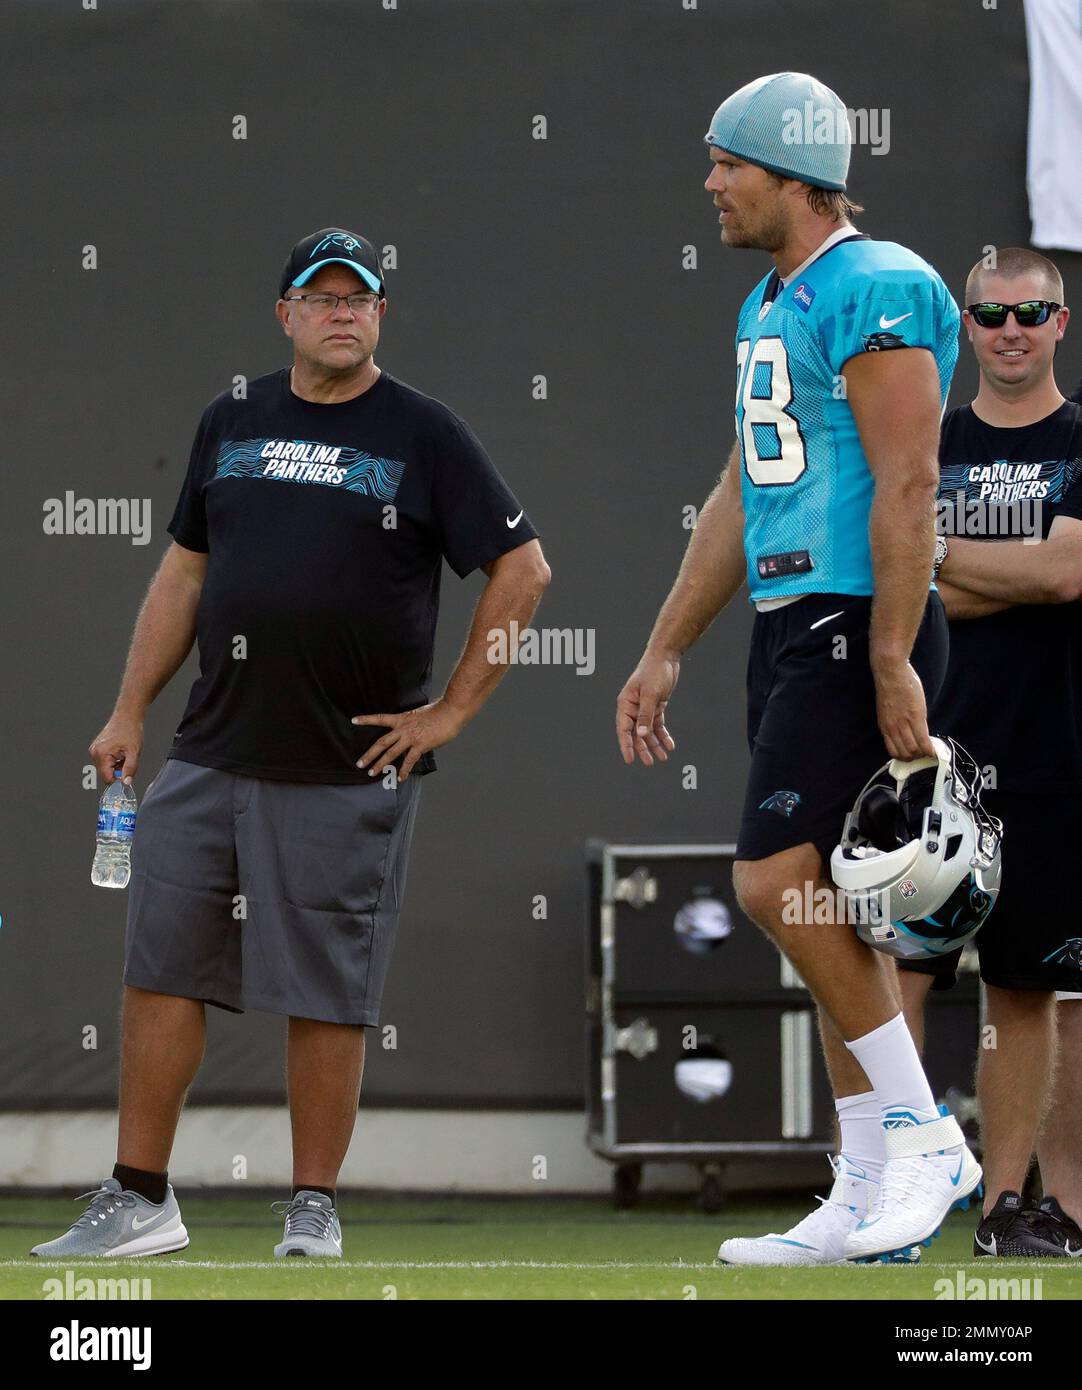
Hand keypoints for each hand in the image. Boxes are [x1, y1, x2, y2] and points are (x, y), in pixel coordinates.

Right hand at [88, 710, 143, 785]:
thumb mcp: (134, 752)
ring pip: (106, 768)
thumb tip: (126, 783)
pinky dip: (113, 761)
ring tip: (124, 754)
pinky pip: (105, 762)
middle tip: (127, 759)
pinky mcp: (96, 748)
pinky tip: (119, 752)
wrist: (127, 717)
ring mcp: (94, 750)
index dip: (118, 779)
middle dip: (118, 771)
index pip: (107, 778)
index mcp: (101, 754)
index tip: (127, 775)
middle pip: (106, 774)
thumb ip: (130, 769)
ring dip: (116, 766)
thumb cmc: (130, 731)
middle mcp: (94, 753)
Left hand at [352, 700, 466, 779]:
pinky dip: (404, 770)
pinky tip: (401, 778)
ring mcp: (411, 737)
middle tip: (359, 763)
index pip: (380, 718)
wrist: (450, 711)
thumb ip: (412, 724)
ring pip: (391, 753)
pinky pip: (409, 760)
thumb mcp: (419, 714)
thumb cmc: (439, 712)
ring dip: (380, 764)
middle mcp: (403, 728)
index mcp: (402, 719)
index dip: (366, 719)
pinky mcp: (421, 745)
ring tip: (371, 773)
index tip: (354, 720)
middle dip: (369, 754)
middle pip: (381, 742)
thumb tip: (411, 733)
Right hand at [616, 651, 679, 765]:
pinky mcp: (656, 706)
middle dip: (643, 748)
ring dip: (654, 744)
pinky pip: (657, 724)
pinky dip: (663, 734)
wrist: (666, 657)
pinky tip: (670, 744)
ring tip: (663, 757)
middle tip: (650, 763)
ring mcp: (644, 708)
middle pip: (636, 733)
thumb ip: (645, 715)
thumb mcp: (650, 694)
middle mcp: (633, 708)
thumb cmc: (654, 672)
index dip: (626, 745)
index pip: (624, 729)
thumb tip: (641, 735)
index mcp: (626, 704)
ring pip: (647, 731)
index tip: (630, 760)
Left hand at [873, 661, 934, 761]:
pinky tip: (934, 750)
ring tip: (930, 751)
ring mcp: (904, 723)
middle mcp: (892, 728)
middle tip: (924, 754)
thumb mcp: (888, 709)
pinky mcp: (916, 717)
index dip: (904, 758)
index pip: (893, 751)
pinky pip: (923, 740)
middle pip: (904, 754)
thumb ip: (896, 721)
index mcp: (884, 726)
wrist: (890, 672)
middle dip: (915, 758)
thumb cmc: (890, 686)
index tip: (913, 756)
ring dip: (923, 754)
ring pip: (914, 750)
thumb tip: (907, 730)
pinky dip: (930, 748)